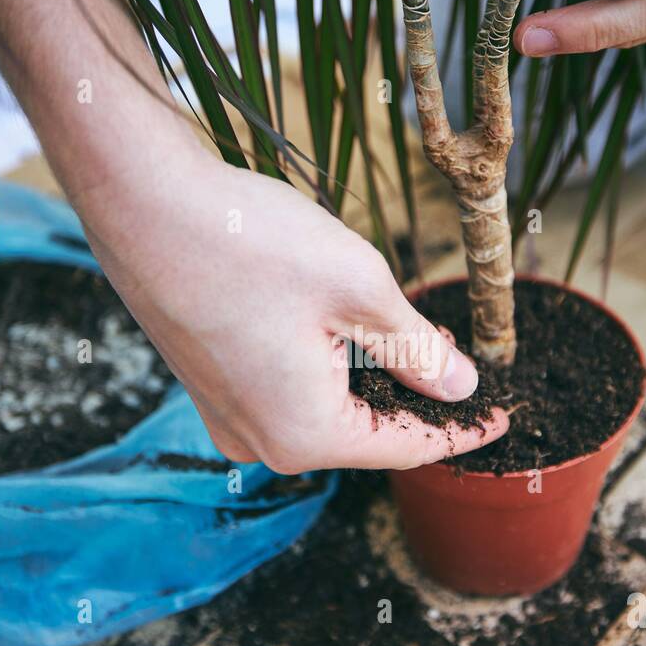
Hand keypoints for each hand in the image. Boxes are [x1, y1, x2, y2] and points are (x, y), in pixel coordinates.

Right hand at [75, 155, 508, 473]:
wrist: (140, 200)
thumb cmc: (249, 241)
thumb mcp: (359, 291)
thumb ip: (416, 349)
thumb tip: (459, 386)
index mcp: (303, 435)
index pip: (407, 446)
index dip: (463, 431)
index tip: (505, 415)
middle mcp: (260, 442)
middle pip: (364, 433)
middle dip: (416, 401)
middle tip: (463, 364)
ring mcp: (226, 414)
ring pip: (325, 410)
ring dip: (370, 379)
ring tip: (408, 335)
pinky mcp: (208, 382)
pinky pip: (286, 390)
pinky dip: (327, 367)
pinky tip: (341, 325)